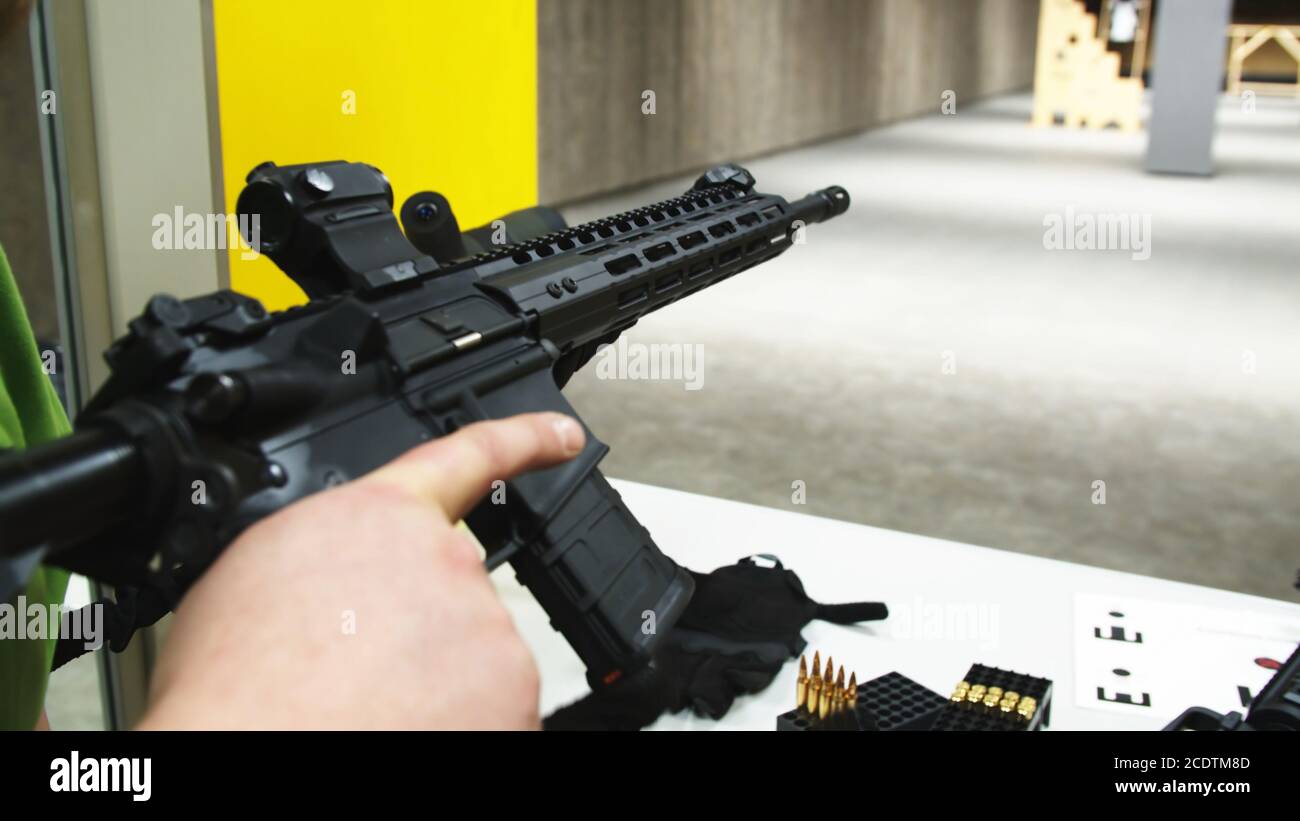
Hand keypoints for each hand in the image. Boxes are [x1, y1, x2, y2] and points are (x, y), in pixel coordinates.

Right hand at [137, 412, 585, 728]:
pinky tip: (399, 725)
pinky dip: (458, 721)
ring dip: (432, 679)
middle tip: (356, 660)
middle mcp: (447, 560)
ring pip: (470, 653)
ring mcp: (486, 626)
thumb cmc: (238, 683)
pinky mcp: (513, 692)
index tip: (560, 434)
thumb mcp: (258, 570)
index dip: (523, 439)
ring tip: (363, 702)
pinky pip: (491, 705)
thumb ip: (330, 546)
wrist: (250, 749)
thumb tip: (340, 566)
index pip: (469, 455)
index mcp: (381, 517)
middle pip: (451, 587)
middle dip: (416, 622)